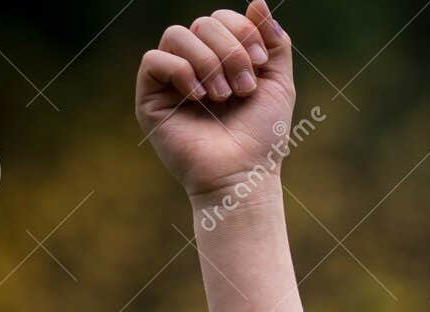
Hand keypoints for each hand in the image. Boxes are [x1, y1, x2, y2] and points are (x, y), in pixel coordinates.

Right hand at [134, 1, 293, 200]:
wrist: (244, 176)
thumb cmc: (263, 139)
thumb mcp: (279, 85)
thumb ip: (274, 44)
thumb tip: (258, 1)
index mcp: (224, 60)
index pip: (222, 19)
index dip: (242, 30)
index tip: (260, 63)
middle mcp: (196, 65)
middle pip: (202, 23)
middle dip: (230, 51)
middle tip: (244, 89)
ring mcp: (172, 80)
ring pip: (177, 35)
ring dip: (208, 62)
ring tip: (223, 97)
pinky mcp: (150, 97)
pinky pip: (155, 59)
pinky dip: (181, 71)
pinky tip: (199, 96)